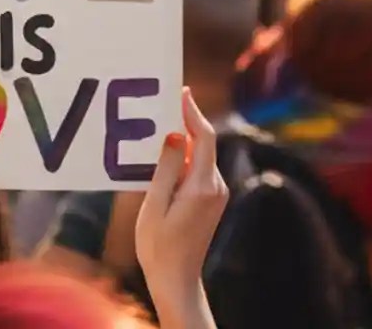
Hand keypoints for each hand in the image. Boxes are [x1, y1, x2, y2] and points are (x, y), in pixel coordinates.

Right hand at [136, 87, 227, 297]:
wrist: (176, 279)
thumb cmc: (158, 246)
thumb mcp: (155, 204)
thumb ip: (166, 168)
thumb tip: (176, 136)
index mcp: (203, 186)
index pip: (205, 137)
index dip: (193, 112)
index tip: (180, 92)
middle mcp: (217, 187)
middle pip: (204, 143)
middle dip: (184, 124)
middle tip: (160, 106)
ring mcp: (217, 194)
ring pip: (201, 157)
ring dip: (182, 143)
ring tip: (155, 131)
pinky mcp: (212, 200)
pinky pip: (199, 170)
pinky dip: (183, 160)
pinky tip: (162, 160)